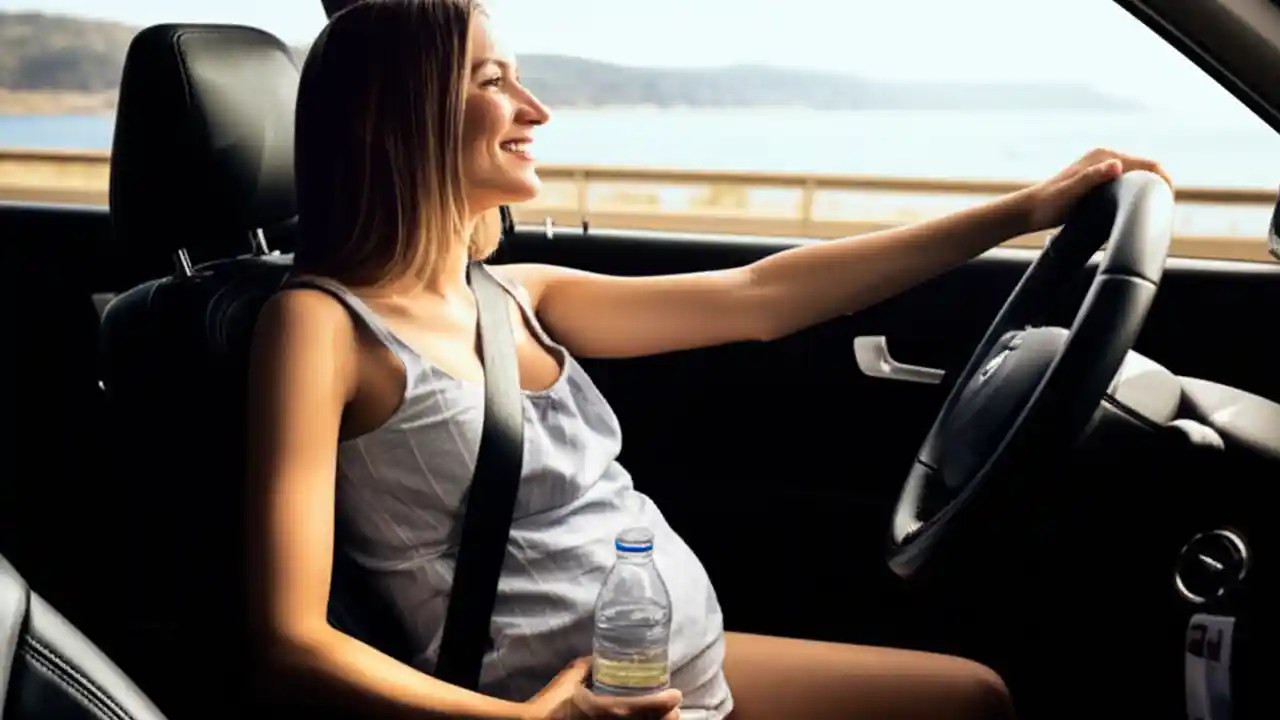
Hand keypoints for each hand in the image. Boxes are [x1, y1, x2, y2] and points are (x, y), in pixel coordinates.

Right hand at [524, 657, 682, 719]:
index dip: (665, 702)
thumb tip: (600, 657)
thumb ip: (587, 665)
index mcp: (608, 710)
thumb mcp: (569, 677)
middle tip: (674, 708)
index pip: (645, 707)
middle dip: (666, 718)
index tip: (676, 695)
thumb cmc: (551, 703)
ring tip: (665, 719)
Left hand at [1019, 147, 1172, 232]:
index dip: (1164, 181)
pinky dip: (1136, 192)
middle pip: (1146, 170)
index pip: (1148, 164)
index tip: (1169, 203)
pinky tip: (1138, 208)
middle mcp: (1105, 158)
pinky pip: (1126, 183)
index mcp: (1104, 156)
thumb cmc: (1048, 204)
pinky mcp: (1097, 179)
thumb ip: (1092, 178)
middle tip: (1165, 212)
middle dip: (1159, 186)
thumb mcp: (1072, 192)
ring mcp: (1101, 168)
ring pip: (1137, 177)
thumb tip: (1117, 166)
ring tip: (1157, 211)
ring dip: (1149, 190)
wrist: (1028, 211)